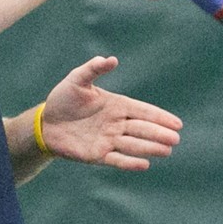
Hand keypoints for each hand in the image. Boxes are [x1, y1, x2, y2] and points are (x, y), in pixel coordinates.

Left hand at [40, 56, 182, 169]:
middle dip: (159, 134)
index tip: (177, 124)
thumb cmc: (63, 99)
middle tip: (175, 139)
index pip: (143, 111)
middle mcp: (116, 124)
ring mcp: (108, 140)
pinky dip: (130, 163)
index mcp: (117, 105)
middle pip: (142, 129)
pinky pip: (117, 159)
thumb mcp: (77, 80)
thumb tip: (111, 59)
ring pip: (133, 145)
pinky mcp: (98, 155)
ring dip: (150, 148)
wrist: (45, 123)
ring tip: (167, 151)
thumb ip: (93, 69)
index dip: (160, 117)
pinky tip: (145, 164)